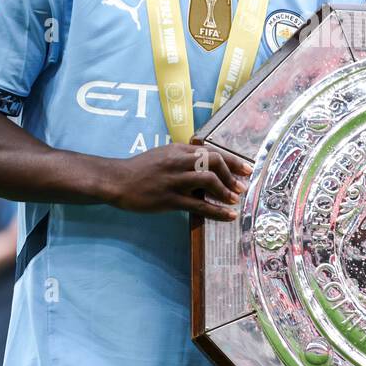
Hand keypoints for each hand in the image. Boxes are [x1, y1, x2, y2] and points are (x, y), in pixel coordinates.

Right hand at [108, 142, 252, 221]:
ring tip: (234, 199)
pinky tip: (228, 215)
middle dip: (232, 174)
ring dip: (226, 191)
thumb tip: (208, 164)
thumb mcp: (164, 155)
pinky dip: (217, 211)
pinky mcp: (170, 199)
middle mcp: (179, 162)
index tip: (246, 168)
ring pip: (209, 181)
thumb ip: (185, 157)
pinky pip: (199, 205)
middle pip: (214, 162)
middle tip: (242, 186)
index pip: (212, 152)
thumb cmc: (141, 169)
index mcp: (180, 150)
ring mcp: (175, 180)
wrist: (118, 180)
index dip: (232, 160)